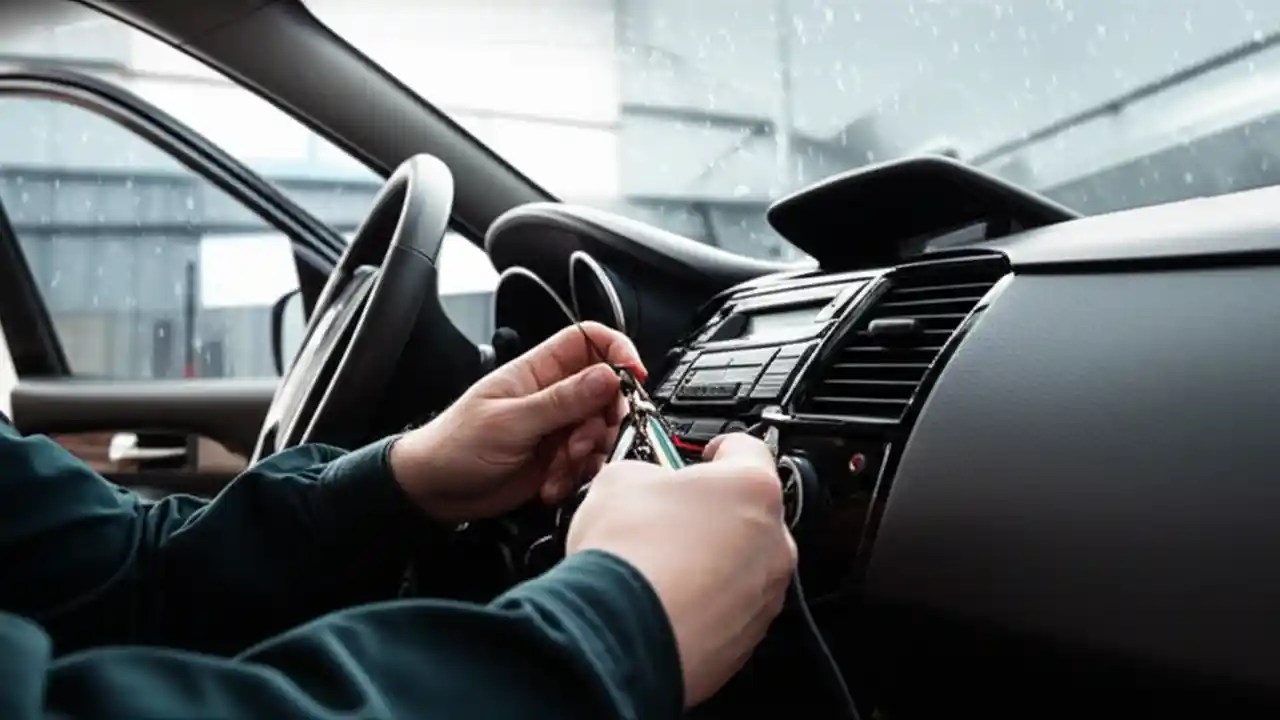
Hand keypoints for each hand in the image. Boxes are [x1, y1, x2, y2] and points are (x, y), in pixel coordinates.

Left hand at [389, 322, 642, 523]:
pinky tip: (553, 484)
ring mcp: (557, 427)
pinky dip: (578, 476)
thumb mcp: (510, 422)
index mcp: (538, 370)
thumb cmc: (455, 446)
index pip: (589, 340)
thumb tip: (608, 375)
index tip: (633, 375)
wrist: (433, 491)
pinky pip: (589, 462)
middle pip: (606, 391)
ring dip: (588, 453)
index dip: (617, 350)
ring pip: (601, 430)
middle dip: (605, 419)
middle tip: (584, 440)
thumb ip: (562, 401)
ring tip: (560, 467)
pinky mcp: (558, 459)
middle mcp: (553, 395)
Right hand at [566, 434, 796, 707]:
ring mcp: (765, 595)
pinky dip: (707, 601)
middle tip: (671, 516)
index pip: (747, 449)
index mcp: (752, 488)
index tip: (705, 455)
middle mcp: (773, 543)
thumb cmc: (628, 556)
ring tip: (663, 564)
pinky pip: (731, 607)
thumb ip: (649, 472)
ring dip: (713, 558)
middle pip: (749, 512)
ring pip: (743, 563)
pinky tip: (667, 599)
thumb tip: (648, 483)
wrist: (619, 633)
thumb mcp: (621, 479)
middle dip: (713, 511)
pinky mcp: (748, 638)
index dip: (719, 448)